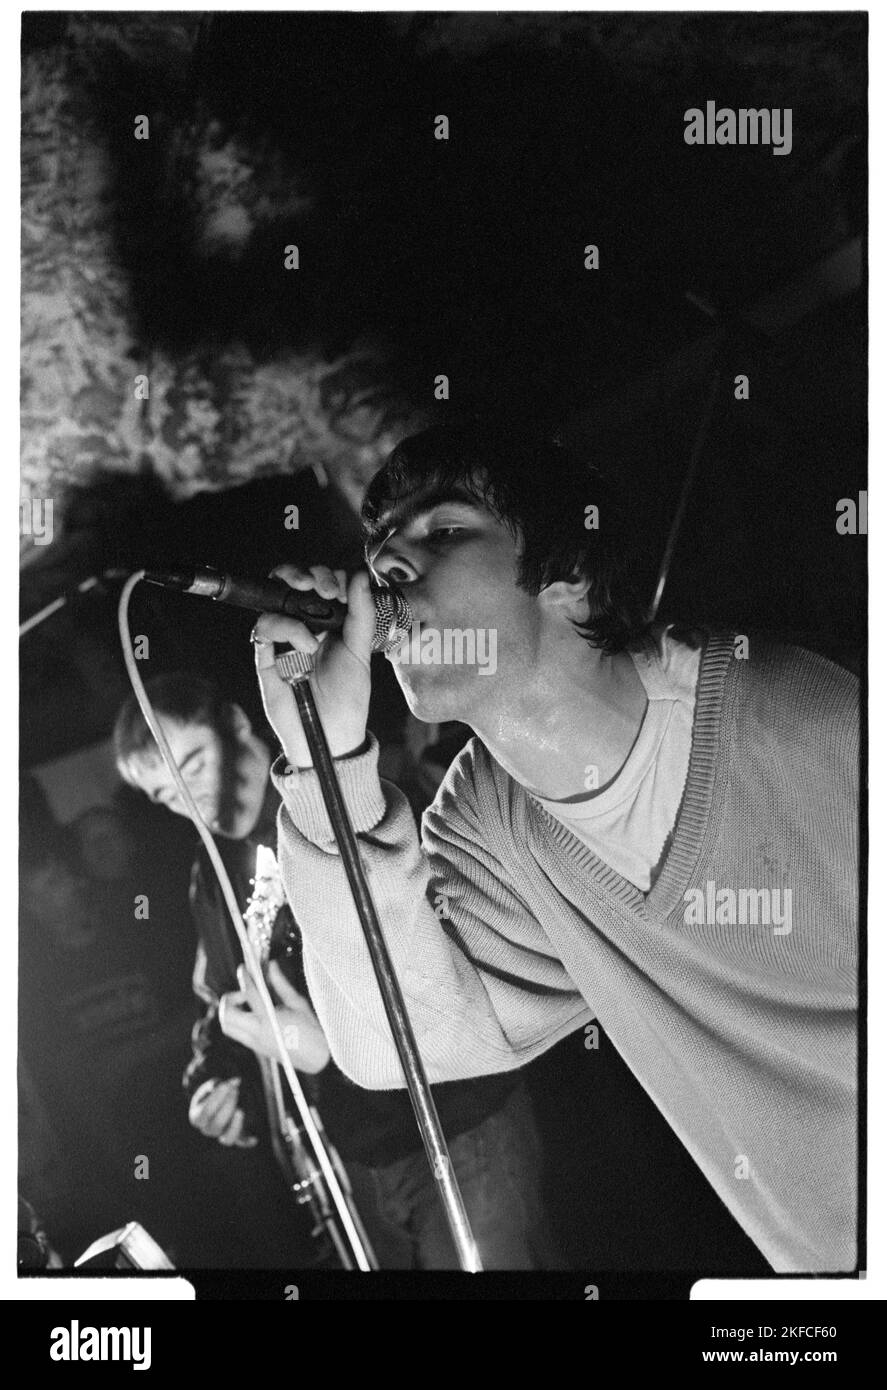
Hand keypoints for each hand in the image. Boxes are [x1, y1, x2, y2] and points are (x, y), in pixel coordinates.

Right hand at [188, 1076, 257, 1147]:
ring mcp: (221, 1134)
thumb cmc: (213, 1092)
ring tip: (240, 1111)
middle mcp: (208, 1130)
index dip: (217, 1098)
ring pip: (227, 1138)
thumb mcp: (211, 1086)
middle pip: (217, 1124)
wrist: (217, 1102)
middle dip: (228, 1106)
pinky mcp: (235, 1135)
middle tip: (235, 1091)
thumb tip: (233, 1083)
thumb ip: (217, 1085)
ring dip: (235, 1125)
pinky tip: (255, 1139)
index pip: (206, 1112)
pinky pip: (241, 1142)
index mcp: (197, 1118)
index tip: (227, 1085)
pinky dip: (248, 1142)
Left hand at [218, 962, 330, 1073]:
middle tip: (244, 992)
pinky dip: (239, 1020)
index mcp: (270, 1020)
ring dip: (231, 1011)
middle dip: (230, 1000)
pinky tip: (255, 1013)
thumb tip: (271, 966)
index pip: (250, 995)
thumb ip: (281, 984)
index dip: (245, 978)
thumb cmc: (312, 1030)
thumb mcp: (298, 1003)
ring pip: (228, 1027)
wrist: (317, 1059)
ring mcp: (255, 1043)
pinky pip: (237, 1033)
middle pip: (227, 1016)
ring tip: (248, 1003)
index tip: (243, 968)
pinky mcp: (256, 1048)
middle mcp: (258, 1034)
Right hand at [252, 565, 376, 769]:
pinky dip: (283, 628)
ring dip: (296, 609)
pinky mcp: (266, 655)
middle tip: (321, 587)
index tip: (339, 586)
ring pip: (276, 600)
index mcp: (330, 622)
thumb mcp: (360, 652)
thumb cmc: (348, 697)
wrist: (330, 734)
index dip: (327, 576)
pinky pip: (264, 626)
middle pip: (293, 582)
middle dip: (306, 574)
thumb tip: (359, 575)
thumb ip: (361, 613)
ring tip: (315, 638)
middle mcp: (305, 625)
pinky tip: (302, 647)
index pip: (322, 583)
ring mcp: (284, 639)